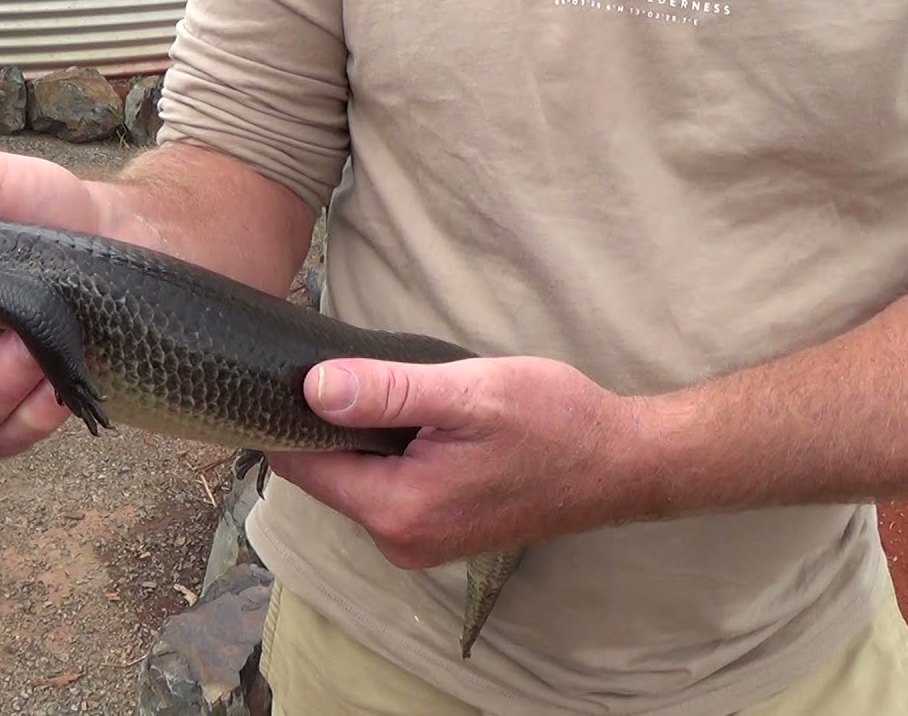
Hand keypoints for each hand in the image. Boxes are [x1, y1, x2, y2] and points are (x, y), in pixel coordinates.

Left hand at [265, 356, 651, 567]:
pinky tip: (417, 423)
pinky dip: (389, 455)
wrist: (622, 463)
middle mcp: (399, 540)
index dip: (292, 417)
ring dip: (364, 438)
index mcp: (397, 510)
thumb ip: (387, 393)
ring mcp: (419, 542)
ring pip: (356, 480)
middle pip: (326, 474)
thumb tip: (313, 388)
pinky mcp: (439, 533)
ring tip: (393, 392)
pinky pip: (387, 490)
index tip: (299, 372)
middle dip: (330, 425)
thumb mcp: (467, 393)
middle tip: (355, 370)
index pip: (302, 465)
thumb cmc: (554, 422)